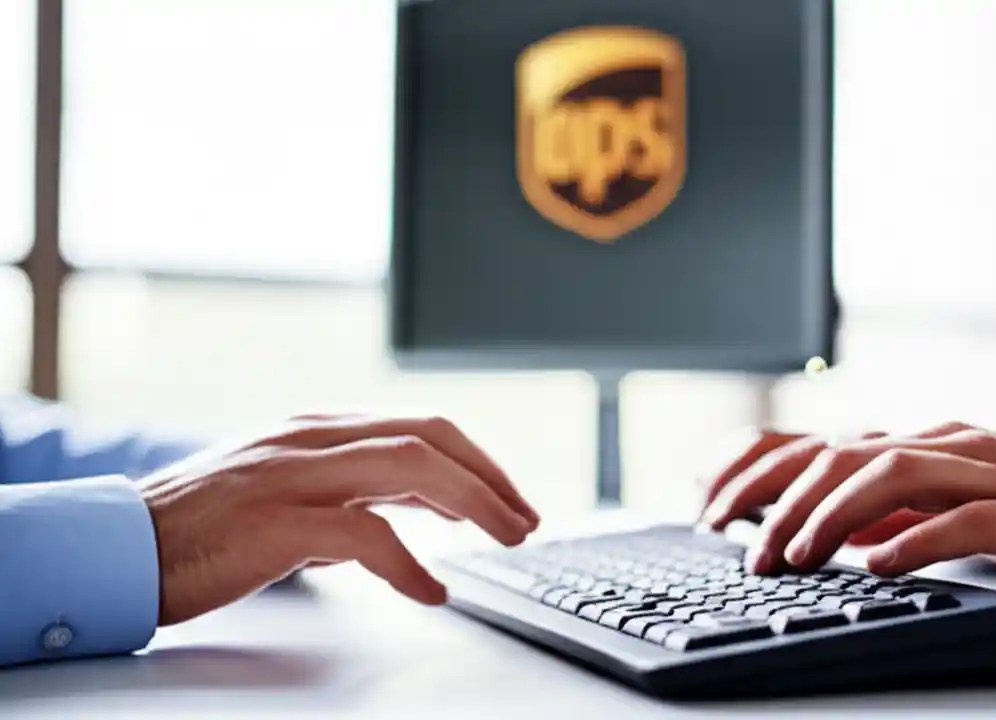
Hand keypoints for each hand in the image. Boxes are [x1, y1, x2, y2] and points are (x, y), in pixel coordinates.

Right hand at [142, 414, 539, 624]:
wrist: (121, 546)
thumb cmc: (204, 526)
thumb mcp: (288, 494)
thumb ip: (349, 494)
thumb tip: (410, 515)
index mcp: (318, 431)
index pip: (421, 426)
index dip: (478, 460)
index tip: (511, 498)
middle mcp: (311, 440)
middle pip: (429, 435)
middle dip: (490, 476)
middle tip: (525, 521)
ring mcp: (294, 475)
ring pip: (409, 465)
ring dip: (472, 503)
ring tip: (504, 542)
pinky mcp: (275, 521)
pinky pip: (364, 533)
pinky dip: (409, 563)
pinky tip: (431, 591)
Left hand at [701, 423, 995, 602]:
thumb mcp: (956, 506)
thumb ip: (901, 511)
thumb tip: (838, 531)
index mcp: (927, 444)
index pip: (826, 445)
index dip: (763, 470)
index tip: (712, 503)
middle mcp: (950, 446)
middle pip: (846, 454)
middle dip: (783, 498)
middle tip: (744, 546)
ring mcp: (992, 474)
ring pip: (894, 475)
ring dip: (834, 514)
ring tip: (796, 553)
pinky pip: (967, 521)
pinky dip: (918, 540)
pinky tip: (882, 564)